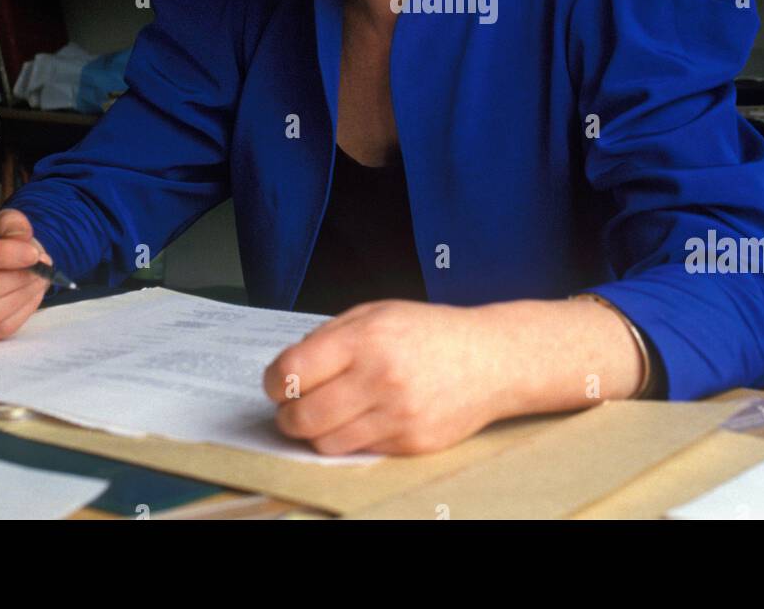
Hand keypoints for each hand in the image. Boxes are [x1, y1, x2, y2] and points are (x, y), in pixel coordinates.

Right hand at [0, 208, 52, 340]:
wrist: (8, 264)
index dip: (0, 255)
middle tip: (40, 267)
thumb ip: (14, 224)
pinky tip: (31, 293)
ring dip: (20, 295)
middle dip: (14, 278)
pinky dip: (22, 311)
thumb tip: (22, 240)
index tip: (32, 254)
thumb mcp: (7, 223)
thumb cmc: (2, 244)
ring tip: (39, 279)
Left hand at [262, 300, 510, 455]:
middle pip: (302, 416)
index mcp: (366, 337)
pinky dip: (351, 438)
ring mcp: (397, 415)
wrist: (491, 359)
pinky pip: (359, 451)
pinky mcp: (410, 443)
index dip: (273, 381)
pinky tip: (363, 419)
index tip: (276, 383)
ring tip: (326, 415)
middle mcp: (380, 377)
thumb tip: (287, 370)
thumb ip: (330, 336)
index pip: (292, 370)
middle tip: (291, 409)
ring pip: (326, 442)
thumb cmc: (430, 333)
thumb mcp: (378, 312)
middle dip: (287, 416)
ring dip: (316, 432)